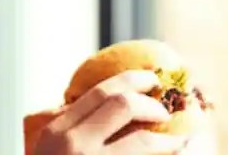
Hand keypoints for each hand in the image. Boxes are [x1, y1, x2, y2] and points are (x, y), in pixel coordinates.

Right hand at [32, 70, 189, 154]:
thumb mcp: (49, 152)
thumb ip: (71, 130)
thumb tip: (111, 105)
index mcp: (56, 131)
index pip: (101, 92)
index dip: (133, 80)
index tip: (152, 80)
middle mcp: (73, 145)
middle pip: (124, 104)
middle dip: (153, 102)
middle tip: (167, 108)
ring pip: (143, 140)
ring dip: (168, 138)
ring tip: (178, 141)